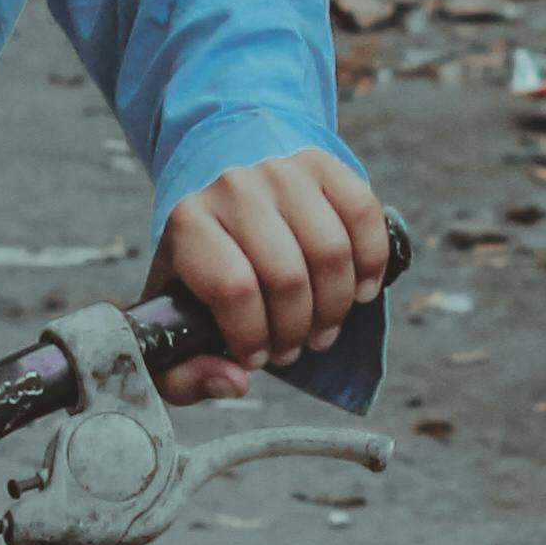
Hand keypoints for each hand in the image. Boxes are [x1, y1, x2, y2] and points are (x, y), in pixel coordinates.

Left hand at [146, 149, 387, 405]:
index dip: (253, 337)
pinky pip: (364, 215)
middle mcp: (233, 188)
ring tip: (321, 327)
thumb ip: (183, 375)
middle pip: (287, 277)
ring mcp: (281, 171)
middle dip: (297, 330)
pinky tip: (359, 291)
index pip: (234, 289)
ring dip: (335, 307)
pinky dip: (371, 263)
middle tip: (293, 347)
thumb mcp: (174, 324)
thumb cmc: (203, 270)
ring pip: (330, 252)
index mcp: (187, 224)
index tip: (256, 357)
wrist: (222, 195)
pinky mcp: (322, 164)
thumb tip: (236, 381)